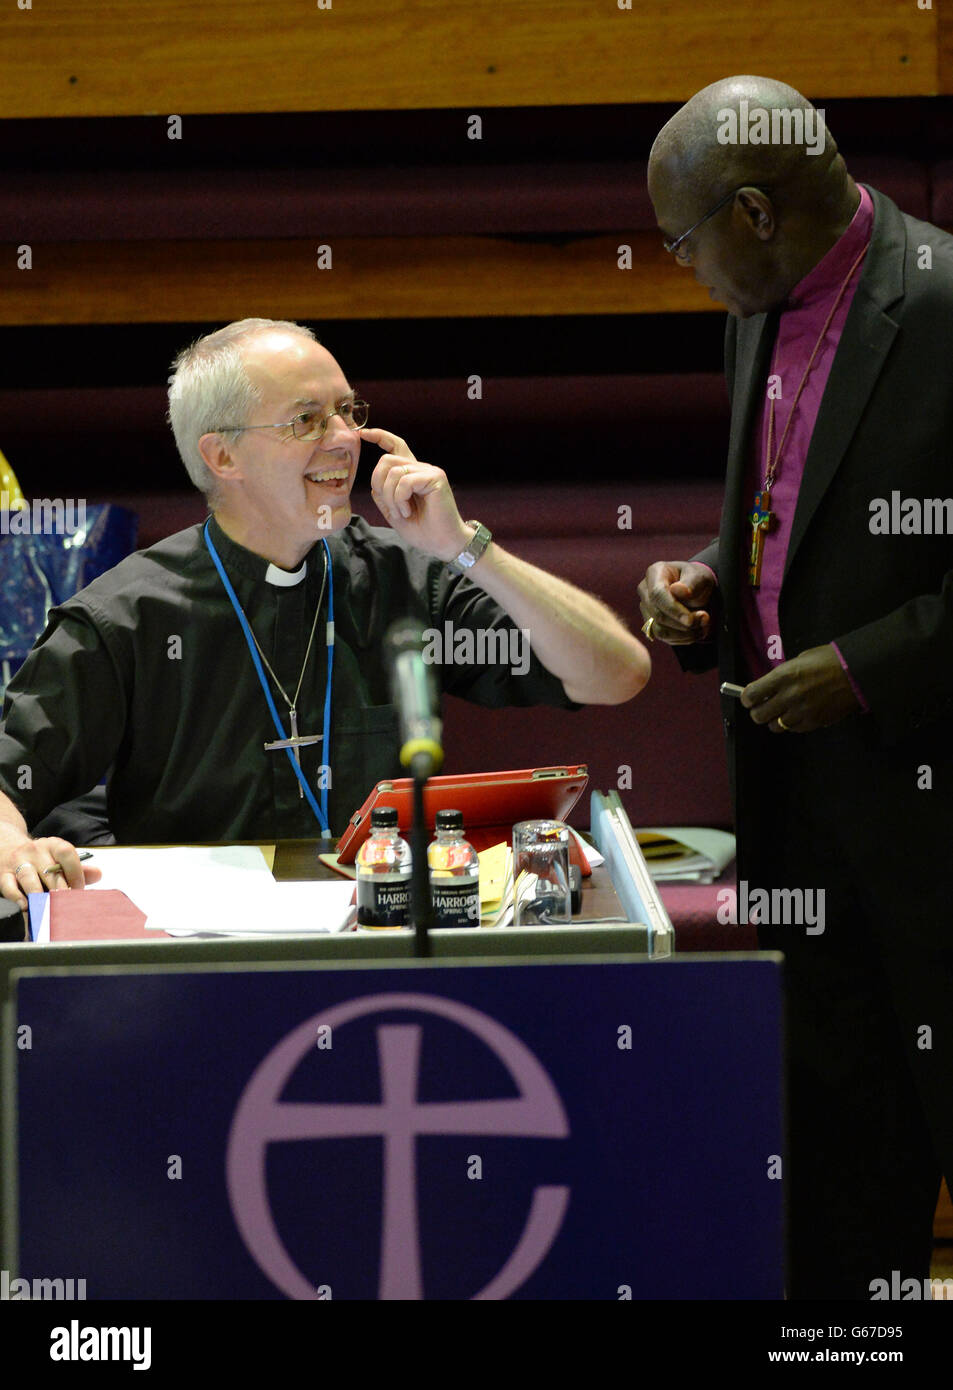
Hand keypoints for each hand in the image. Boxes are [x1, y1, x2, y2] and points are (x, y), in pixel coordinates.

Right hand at [0, 837, 101, 908]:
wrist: (6, 848)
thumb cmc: (39, 858)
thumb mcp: (58, 858)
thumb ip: (78, 868)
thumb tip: (98, 875)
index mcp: (52, 845)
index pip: (66, 853)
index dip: (75, 872)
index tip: (79, 890)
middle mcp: (34, 850)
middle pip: (50, 870)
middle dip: (60, 890)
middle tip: (67, 906)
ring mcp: (17, 861)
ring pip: (29, 877)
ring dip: (40, 894)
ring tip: (48, 907)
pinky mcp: (2, 874)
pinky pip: (9, 887)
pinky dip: (18, 898)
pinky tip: (26, 906)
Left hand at [361, 427, 471, 561]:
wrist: (443, 543)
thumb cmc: (422, 531)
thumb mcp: (394, 513)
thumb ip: (383, 496)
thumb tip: (374, 485)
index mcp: (411, 474)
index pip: (395, 446)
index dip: (379, 436)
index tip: (363, 434)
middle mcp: (420, 469)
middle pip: (386, 460)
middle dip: (378, 484)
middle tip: (390, 507)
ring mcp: (428, 471)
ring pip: (393, 472)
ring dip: (390, 497)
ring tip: (401, 513)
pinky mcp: (435, 478)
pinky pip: (405, 481)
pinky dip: (400, 499)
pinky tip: (408, 511)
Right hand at [637, 561, 714, 643]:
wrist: (695, 589)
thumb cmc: (697, 580)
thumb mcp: (700, 576)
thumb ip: (691, 583)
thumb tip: (678, 591)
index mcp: (655, 573)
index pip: (657, 594)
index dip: (673, 609)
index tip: (690, 620)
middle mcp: (645, 590)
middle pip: (657, 614)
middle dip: (683, 623)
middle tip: (706, 620)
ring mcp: (646, 608)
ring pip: (659, 630)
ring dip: (684, 633)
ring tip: (703, 627)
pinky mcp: (650, 624)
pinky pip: (663, 637)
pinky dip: (682, 638)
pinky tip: (695, 632)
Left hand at [742, 644, 860, 732]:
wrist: (857, 672)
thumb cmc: (829, 661)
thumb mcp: (800, 660)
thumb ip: (781, 676)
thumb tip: (766, 688)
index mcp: (784, 676)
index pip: (751, 695)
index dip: (747, 698)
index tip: (749, 698)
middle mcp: (790, 695)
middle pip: (759, 715)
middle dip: (758, 711)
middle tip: (762, 706)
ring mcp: (802, 711)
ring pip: (774, 726)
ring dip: (775, 719)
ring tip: (782, 710)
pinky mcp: (814, 722)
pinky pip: (793, 729)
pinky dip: (791, 724)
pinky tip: (797, 714)